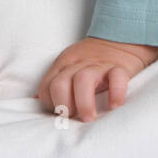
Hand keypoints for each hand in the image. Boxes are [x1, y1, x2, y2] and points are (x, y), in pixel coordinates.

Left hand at [37, 36, 157, 122]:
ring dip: (84, 103)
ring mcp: (99, 64)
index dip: (50, 104)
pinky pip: (116, 77)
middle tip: (73, 119)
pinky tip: (114, 105)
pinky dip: (115, 93)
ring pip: (84, 79)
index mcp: (64, 64)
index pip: (46, 86)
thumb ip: (56, 82)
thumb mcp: (70, 66)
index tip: (62, 114)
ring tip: (89, 118)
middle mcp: (78, 63)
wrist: (121, 38)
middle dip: (63, 105)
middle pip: (60, 83)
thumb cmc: (92, 61)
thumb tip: (36, 101)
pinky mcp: (120, 66)